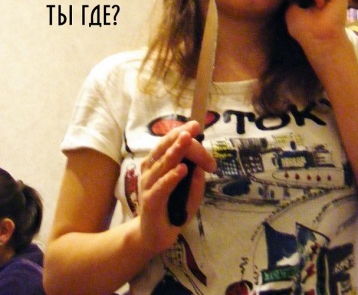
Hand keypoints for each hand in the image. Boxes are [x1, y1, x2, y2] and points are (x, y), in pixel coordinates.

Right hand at [138, 121, 215, 254]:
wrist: (154, 236)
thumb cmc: (172, 209)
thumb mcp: (189, 192)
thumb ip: (196, 179)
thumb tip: (203, 164)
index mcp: (157, 164)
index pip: (169, 143)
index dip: (181, 133)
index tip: (196, 126)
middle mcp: (150, 170)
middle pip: (164, 149)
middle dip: (179, 136)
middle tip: (192, 127)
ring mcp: (149, 185)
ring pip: (163, 164)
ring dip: (175, 151)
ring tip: (186, 140)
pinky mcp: (150, 201)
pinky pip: (162, 186)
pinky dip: (171, 177)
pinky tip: (181, 169)